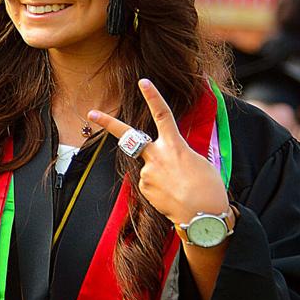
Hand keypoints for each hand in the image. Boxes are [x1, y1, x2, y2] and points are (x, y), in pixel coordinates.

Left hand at [88, 79, 228, 228]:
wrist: (202, 217)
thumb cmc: (208, 189)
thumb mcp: (199, 161)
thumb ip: (179, 154)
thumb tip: (166, 159)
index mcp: (175, 145)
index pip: (162, 114)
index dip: (153, 96)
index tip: (143, 82)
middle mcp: (157, 156)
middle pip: (128, 136)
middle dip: (108, 123)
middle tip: (92, 113)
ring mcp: (147, 173)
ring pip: (149, 167)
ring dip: (161, 175)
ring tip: (179, 188)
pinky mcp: (144, 188)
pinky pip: (150, 183)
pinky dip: (160, 188)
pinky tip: (173, 196)